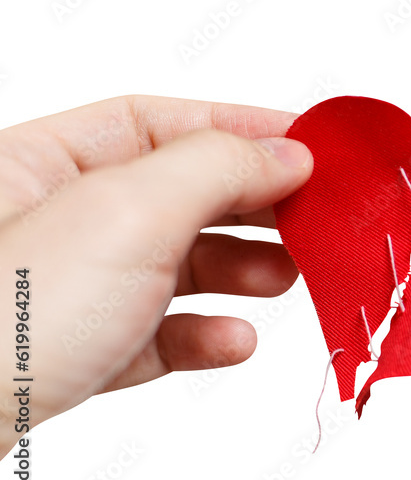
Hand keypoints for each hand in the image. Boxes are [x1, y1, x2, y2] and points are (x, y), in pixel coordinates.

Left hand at [0, 96, 311, 452]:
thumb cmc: (8, 318)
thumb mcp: (127, 214)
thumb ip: (215, 169)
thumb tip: (286, 152)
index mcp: (40, 164)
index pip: (157, 123)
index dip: (240, 127)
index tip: (310, 145)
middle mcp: (51, 222)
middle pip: (175, 193)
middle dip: (250, 206)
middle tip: (311, 216)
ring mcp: (63, 293)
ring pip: (171, 266)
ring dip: (239, 271)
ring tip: (285, 278)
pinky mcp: (73, 356)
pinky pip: (153, 335)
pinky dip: (202, 335)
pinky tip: (233, 341)